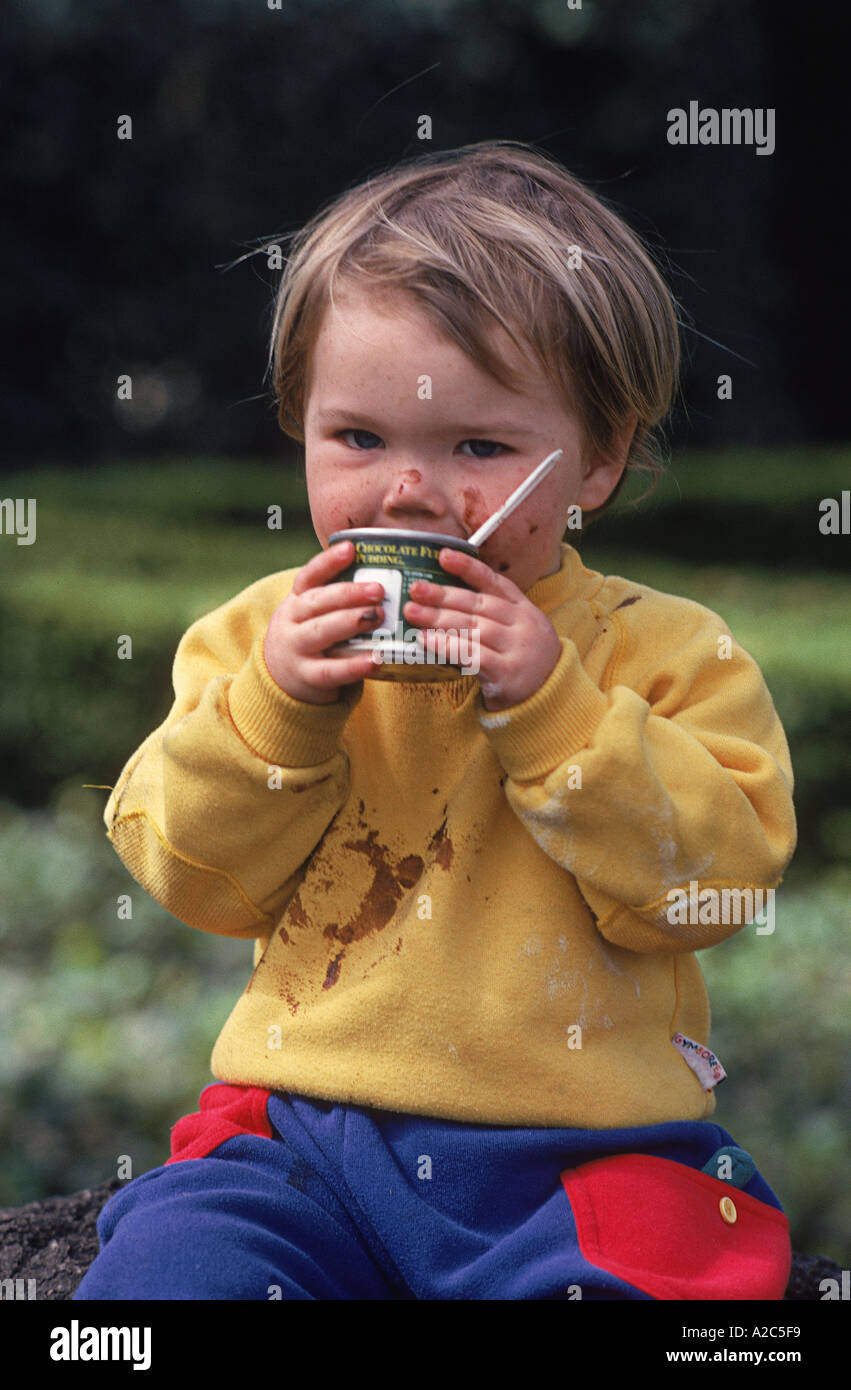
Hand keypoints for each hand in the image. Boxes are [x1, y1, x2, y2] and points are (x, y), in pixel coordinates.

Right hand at [263, 541, 385, 704]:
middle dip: (348, 594)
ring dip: (351, 622)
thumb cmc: (309, 635)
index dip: (328, 561)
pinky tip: (376, 659)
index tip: (350, 548)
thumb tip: (385, 574)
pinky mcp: (307, 676)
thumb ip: (338, 597)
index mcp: (296, 599)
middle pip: (318, 602)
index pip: (310, 576)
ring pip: (322, 631)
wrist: (278, 677)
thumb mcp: (312, 612)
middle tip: (378, 589)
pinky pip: (331, 671)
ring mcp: (297, 648)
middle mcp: (292, 620)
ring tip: (379, 616)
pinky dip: (354, 666)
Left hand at [404, 548, 562, 711]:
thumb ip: (490, 614)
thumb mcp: (516, 630)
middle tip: (415, 589)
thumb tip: (443, 597)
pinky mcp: (507, 673)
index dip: (468, 567)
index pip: (495, 582)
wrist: (549, 698)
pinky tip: (426, 640)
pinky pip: (472, 655)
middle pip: (478, 605)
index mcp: (524, 609)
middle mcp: (523, 625)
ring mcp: (517, 649)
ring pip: (473, 628)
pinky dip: (446, 646)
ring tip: (413, 613)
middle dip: (443, 595)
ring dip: (439, 619)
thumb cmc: (521, 660)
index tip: (443, 556)